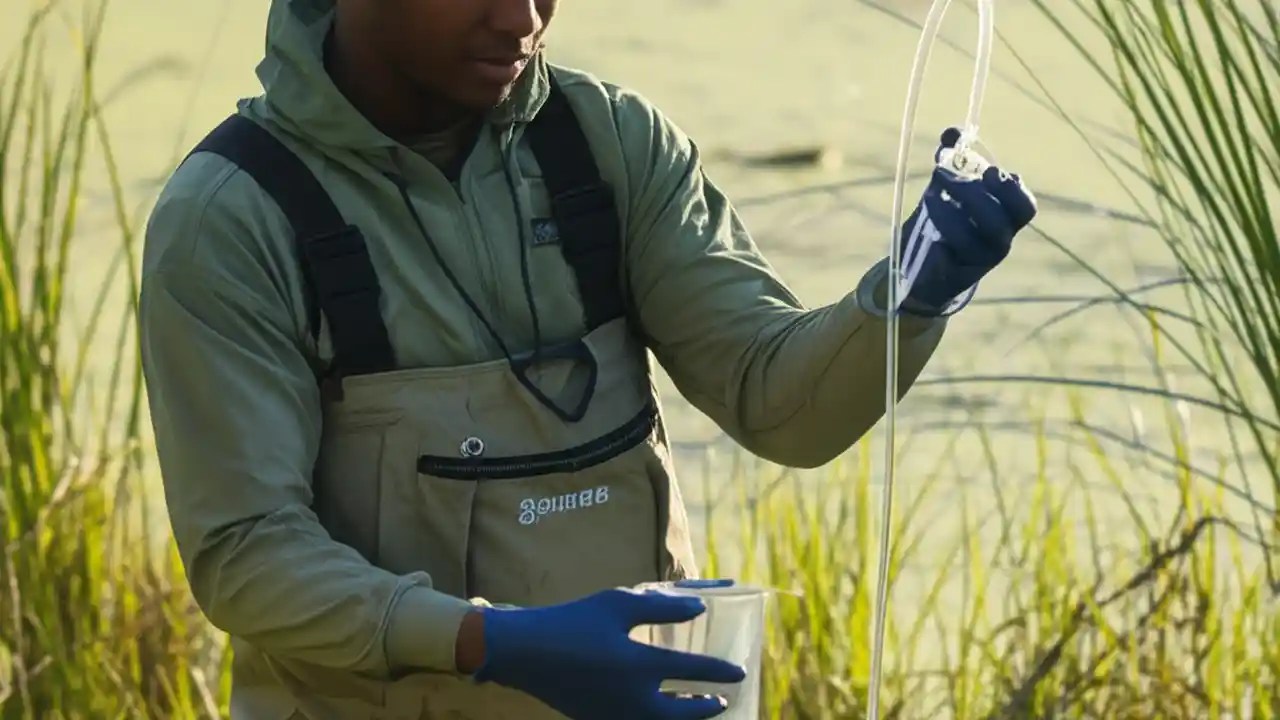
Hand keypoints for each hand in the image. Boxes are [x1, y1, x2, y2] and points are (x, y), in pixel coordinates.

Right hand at [474, 587, 746, 719]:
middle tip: (724, 700)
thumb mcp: (619, 604)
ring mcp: (614, 714)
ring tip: (700, 709)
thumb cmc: (574, 621)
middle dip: (706, 709)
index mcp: (639, 665)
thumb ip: (663, 606)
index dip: (720, 671)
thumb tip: (701, 608)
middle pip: (682, 715)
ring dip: (684, 718)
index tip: (739, 672)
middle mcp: (631, 698)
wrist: (525, 653)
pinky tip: (662, 710)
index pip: (693, 670)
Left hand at [897, 127, 1037, 315]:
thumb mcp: (946, 191)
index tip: (988, 169)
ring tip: (935, 187)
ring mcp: (985, 256)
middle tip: (953, 172)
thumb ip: (952, 162)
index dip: (1011, 185)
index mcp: (1005, 219)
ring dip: (962, 199)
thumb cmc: (941, 226)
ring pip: (991, 226)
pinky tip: (929, 207)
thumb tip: (952, 132)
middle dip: (990, 185)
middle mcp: (1001, 238)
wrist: (920, 271)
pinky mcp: (964, 269)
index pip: (1024, 204)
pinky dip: (946, 218)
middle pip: (1018, 212)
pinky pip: (962, 242)